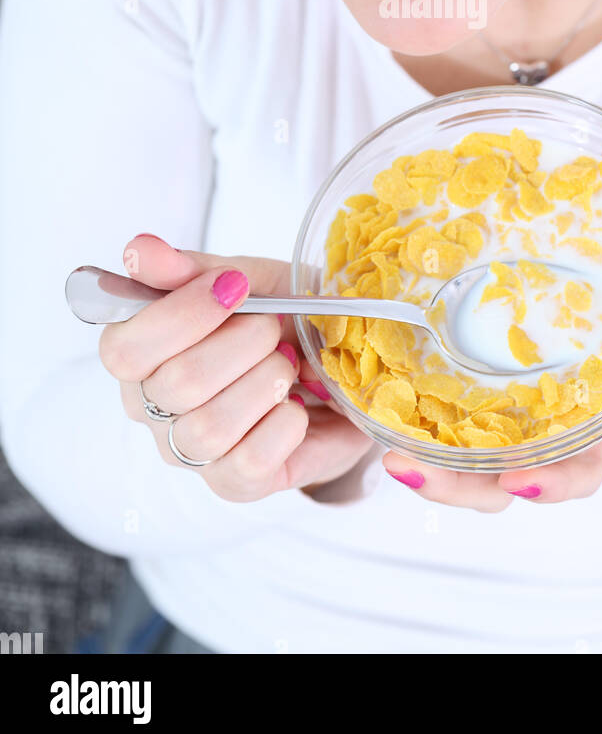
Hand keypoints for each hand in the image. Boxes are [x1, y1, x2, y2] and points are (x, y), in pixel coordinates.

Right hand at [99, 238, 372, 499]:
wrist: (347, 359)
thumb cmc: (280, 316)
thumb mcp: (243, 278)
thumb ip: (189, 268)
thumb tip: (139, 249)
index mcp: (139, 354)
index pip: (122, 349)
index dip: (181, 314)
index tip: (236, 285)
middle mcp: (152, 408)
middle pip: (175, 385)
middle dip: (242, 343)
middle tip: (273, 327)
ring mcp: (189, 452)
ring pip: (208, 429)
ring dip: (264, 383)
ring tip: (287, 363)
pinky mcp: (234, 484)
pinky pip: (248, 464)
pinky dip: (284, 425)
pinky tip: (296, 405)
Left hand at [382, 108, 601, 509]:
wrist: (567, 269)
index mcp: (594, 396)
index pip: (588, 460)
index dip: (560, 479)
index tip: (522, 479)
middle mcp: (547, 420)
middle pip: (513, 480)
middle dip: (468, 486)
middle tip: (415, 468)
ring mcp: (502, 416)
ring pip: (469, 471)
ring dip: (432, 476)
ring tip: (390, 461)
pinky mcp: (459, 401)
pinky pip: (437, 438)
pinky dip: (413, 443)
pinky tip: (381, 435)